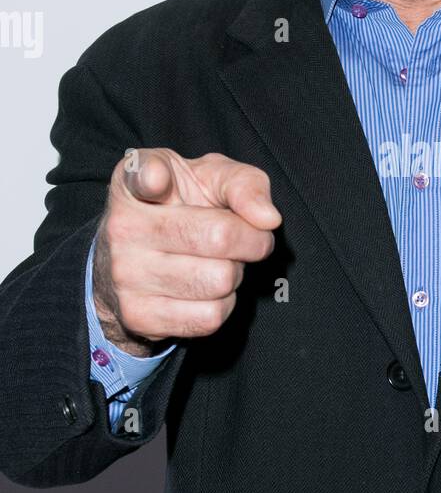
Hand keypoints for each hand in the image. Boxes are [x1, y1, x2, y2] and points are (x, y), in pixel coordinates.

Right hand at [92, 149, 281, 353]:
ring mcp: (124, 275)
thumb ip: (245, 184)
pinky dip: (223, 304)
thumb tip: (268, 218)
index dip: (154, 179)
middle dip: (251, 240)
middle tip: (246, 237)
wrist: (135, 259)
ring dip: (235, 273)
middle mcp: (121, 227)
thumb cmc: (182, 207)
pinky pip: (210, 317)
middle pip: (219, 237)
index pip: (143, 176)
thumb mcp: (211, 178)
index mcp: (133, 181)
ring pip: (220, 280)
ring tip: (217, 261)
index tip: (158, 182)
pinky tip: (205, 288)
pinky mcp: (137, 316)